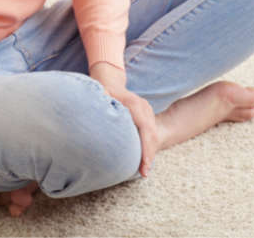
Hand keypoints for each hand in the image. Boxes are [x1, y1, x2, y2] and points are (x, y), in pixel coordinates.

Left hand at [89, 62, 157, 177]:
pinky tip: (143, 157)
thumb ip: (101, 102)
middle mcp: (144, 107)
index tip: (143, 165)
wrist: (110, 79)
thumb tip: (100, 111)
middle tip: (144, 174)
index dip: (146, 148)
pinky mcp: (146, 114)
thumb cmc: (103, 89)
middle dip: (149, 155)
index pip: (145, 129)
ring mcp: (147, 110)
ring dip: (150, 151)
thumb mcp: (100, 94)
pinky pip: (151, 131)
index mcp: (134, 105)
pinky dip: (149, 145)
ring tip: (143, 169)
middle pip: (152, 134)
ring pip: (153, 134)